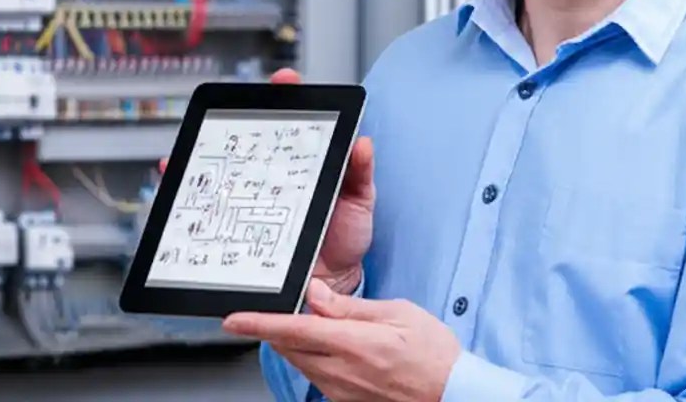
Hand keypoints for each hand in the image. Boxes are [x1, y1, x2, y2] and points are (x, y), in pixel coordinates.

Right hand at [161, 67, 374, 295]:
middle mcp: (275, 174)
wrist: (330, 285)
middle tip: (235, 109)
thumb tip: (363, 143)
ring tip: (196, 145)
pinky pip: (209, 205)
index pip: (295, 120)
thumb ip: (360, 173)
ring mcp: (254, 197)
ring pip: (223, 167)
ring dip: (203, 153)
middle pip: (252, 138)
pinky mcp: (238, 224)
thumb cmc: (345, 237)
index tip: (285, 80)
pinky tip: (179, 180)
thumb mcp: (359, 201)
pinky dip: (189, 192)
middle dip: (238, 118)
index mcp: (306, 162)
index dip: (287, 94)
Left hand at [223, 279, 460, 401]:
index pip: (292, 331)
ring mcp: (341, 391)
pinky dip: (316, 359)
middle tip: (291, 309)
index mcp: (353, 344)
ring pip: (301, 363)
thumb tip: (315, 294)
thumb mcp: (398, 313)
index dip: (258, 324)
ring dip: (299, 344)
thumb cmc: (433, 354)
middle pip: (289, 348)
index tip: (233, 319)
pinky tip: (337, 350)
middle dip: (280, 328)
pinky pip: (317, 377)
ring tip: (324, 327)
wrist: (452, 394)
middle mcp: (341, 372)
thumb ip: (350, 306)